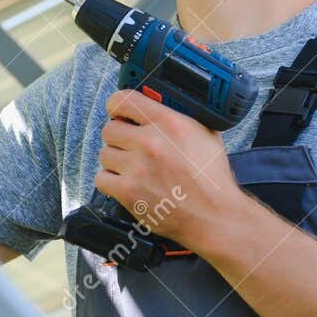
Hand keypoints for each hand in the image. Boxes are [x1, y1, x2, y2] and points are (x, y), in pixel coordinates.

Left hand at [93, 88, 242, 251]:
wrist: (214, 216)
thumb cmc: (211, 178)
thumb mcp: (205, 134)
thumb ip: (180, 117)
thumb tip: (159, 105)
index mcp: (169, 122)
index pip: (123, 100)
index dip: (116, 107)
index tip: (117, 113)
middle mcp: (150, 141)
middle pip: (109, 129)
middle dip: (118, 138)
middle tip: (130, 148)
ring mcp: (137, 167)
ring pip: (104, 154)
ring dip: (115, 161)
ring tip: (133, 169)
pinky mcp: (128, 191)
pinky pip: (101, 179)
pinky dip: (111, 182)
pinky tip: (127, 183)